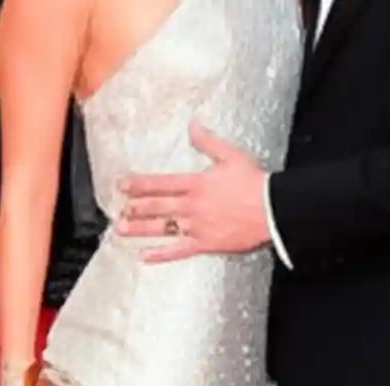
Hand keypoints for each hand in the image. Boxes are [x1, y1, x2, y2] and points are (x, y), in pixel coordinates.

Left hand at [118, 122, 269, 262]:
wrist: (272, 210)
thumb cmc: (254, 183)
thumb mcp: (231, 156)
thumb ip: (208, 142)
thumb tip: (192, 125)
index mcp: (196, 183)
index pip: (161, 183)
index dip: (139, 184)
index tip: (122, 185)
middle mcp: (192, 205)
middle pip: (157, 206)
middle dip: (135, 207)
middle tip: (117, 209)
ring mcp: (197, 226)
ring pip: (163, 228)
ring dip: (140, 229)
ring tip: (121, 230)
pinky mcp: (206, 243)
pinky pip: (179, 250)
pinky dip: (162, 254)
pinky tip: (146, 256)